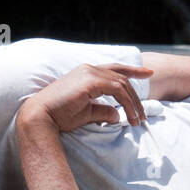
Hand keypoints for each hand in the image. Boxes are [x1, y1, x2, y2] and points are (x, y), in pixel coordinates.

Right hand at [20, 63, 153, 131]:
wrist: (40, 117)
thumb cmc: (59, 116)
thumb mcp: (87, 112)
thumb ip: (103, 111)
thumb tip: (118, 117)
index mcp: (86, 73)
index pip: (115, 69)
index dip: (133, 70)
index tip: (148, 73)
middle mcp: (89, 69)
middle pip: (122, 78)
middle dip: (136, 96)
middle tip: (144, 115)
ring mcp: (89, 73)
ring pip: (122, 84)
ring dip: (133, 103)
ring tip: (139, 120)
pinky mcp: (90, 81)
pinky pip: (118, 90)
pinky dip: (127, 103)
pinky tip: (130, 117)